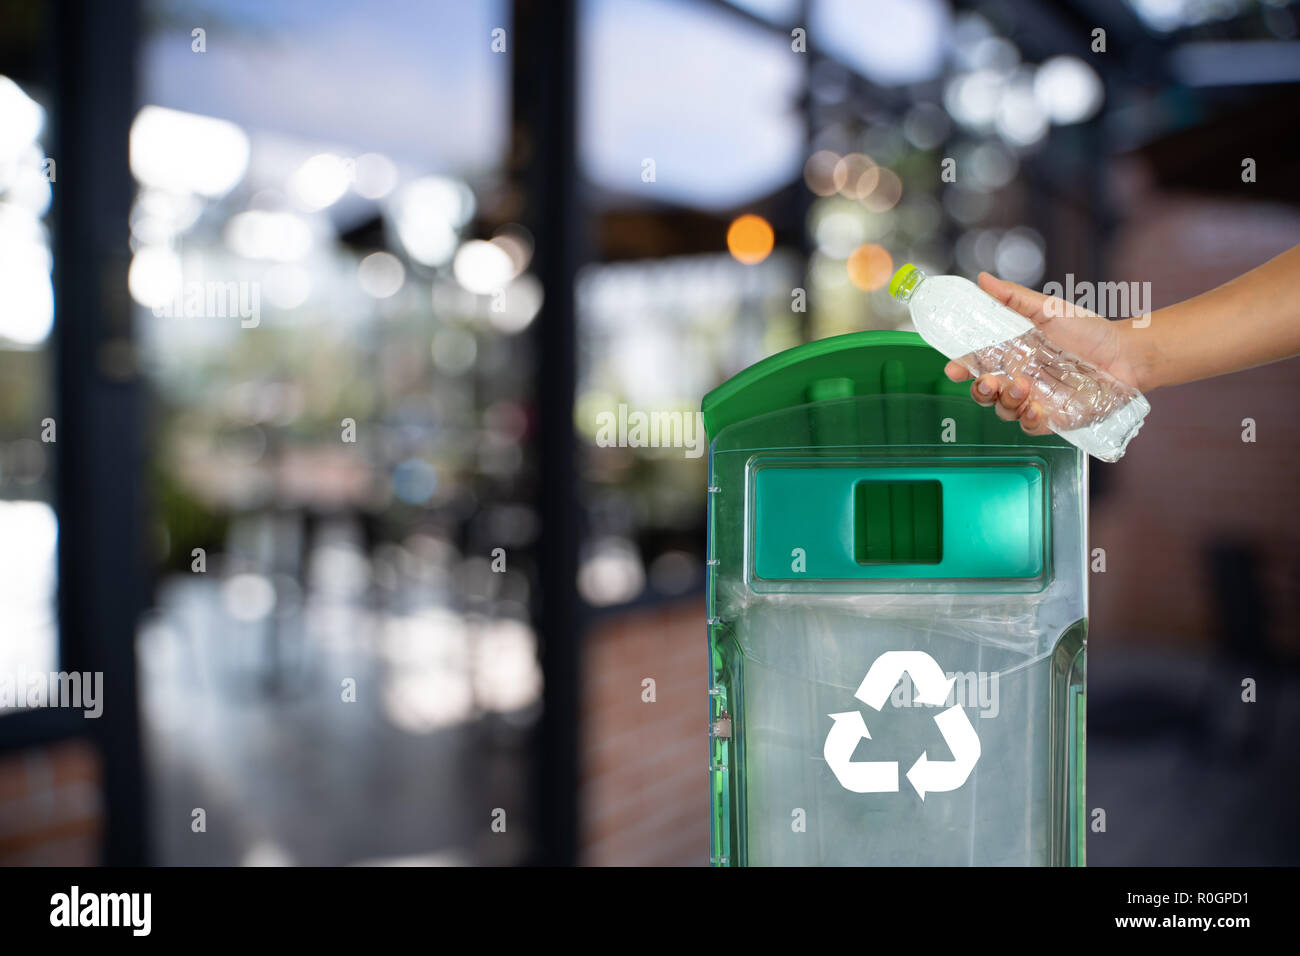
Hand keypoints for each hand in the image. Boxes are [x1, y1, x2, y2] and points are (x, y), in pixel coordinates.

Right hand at [944, 272, 1142, 434]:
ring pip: (1004, 410)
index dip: (961, 368)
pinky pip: (1029, 427)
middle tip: (988, 382)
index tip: (953, 369)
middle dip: (980, 390)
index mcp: (1013, 354)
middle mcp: (1019, 378)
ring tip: (1023, 387)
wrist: (1124, 355)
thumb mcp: (1048, 310)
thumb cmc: (1088, 331)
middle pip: (984, 392)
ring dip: (1006, 402)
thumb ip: (1013, 298)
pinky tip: (1035, 410)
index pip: (977, 363)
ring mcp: (1034, 400)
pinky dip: (1028, 420)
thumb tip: (983, 279)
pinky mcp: (1052, 418)